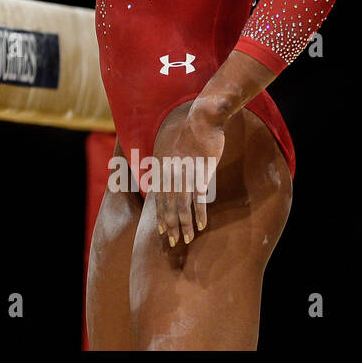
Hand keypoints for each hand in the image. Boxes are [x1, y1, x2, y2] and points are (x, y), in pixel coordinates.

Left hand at [150, 98, 225, 246]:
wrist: (203, 119)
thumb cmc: (189, 133)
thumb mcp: (171, 148)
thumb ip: (167, 165)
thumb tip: (164, 178)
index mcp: (162, 168)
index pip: (159, 198)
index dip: (160, 216)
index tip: (161, 231)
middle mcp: (170, 173)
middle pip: (168, 206)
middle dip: (170, 226)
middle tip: (172, 243)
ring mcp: (185, 174)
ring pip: (181, 206)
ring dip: (183, 224)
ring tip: (186, 239)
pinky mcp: (200, 173)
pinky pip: (198, 198)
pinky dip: (198, 214)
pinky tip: (200, 225)